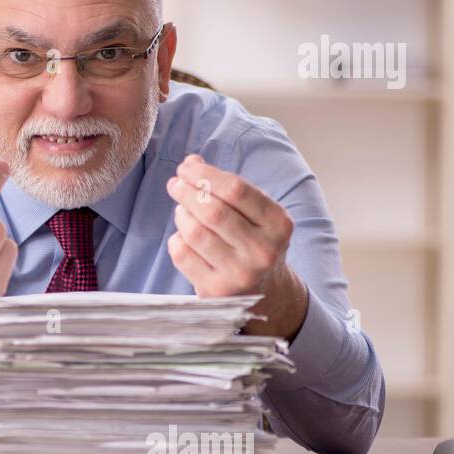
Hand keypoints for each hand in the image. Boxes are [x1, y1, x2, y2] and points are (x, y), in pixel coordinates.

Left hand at [165, 154, 308, 340]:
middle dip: (186, 191)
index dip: (205, 174)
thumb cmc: (253, 239)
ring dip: (181, 214)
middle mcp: (262, 250)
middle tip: (175, 184)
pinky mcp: (215, 290)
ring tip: (183, 211)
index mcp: (278, 224)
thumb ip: (225, 186)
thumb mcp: (254, 212)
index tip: (186, 168)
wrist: (264, 291)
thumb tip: (191, 162)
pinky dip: (177, 238)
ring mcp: (239, 274)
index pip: (236, 189)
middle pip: (212, 210)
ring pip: (194, 231)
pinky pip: (182, 253)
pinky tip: (185, 237)